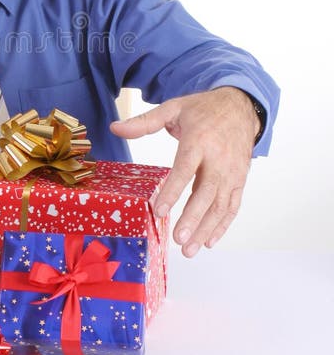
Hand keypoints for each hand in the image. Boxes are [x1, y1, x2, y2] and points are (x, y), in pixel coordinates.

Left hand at [110, 87, 259, 256]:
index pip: (185, 169)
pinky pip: (233, 205)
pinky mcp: (240, 179)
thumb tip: (115, 128)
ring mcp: (232, 171)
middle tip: (178, 239)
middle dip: (192, 218)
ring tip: (189, 249)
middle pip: (206, 192)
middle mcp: (218, 158)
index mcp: (199, 140)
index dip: (173, 191)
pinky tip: (208, 240)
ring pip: (221, 204)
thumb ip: (144, 122)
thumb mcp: (173, 108)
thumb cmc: (203, 110)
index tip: (159, 211)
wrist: (240, 106)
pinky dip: (223, 225)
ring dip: (206, 228)